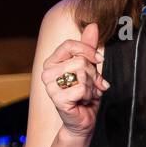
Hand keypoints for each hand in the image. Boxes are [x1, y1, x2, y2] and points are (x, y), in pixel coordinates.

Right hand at [43, 22, 107, 138]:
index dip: (88, 50)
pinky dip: (89, 95)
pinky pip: (81, 88)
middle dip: (93, 74)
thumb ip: (88, 48)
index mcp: (52, 62)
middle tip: (92, 85)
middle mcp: (47, 72)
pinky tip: (84, 101)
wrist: (83, 121)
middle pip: (79, 60)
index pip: (69, 45)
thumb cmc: (85, 95)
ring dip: (92, 86)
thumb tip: (93, 25)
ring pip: (81, 73)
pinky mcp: (56, 99)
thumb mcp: (89, 68)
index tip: (99, 60)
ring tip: (87, 94)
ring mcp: (49, 86)